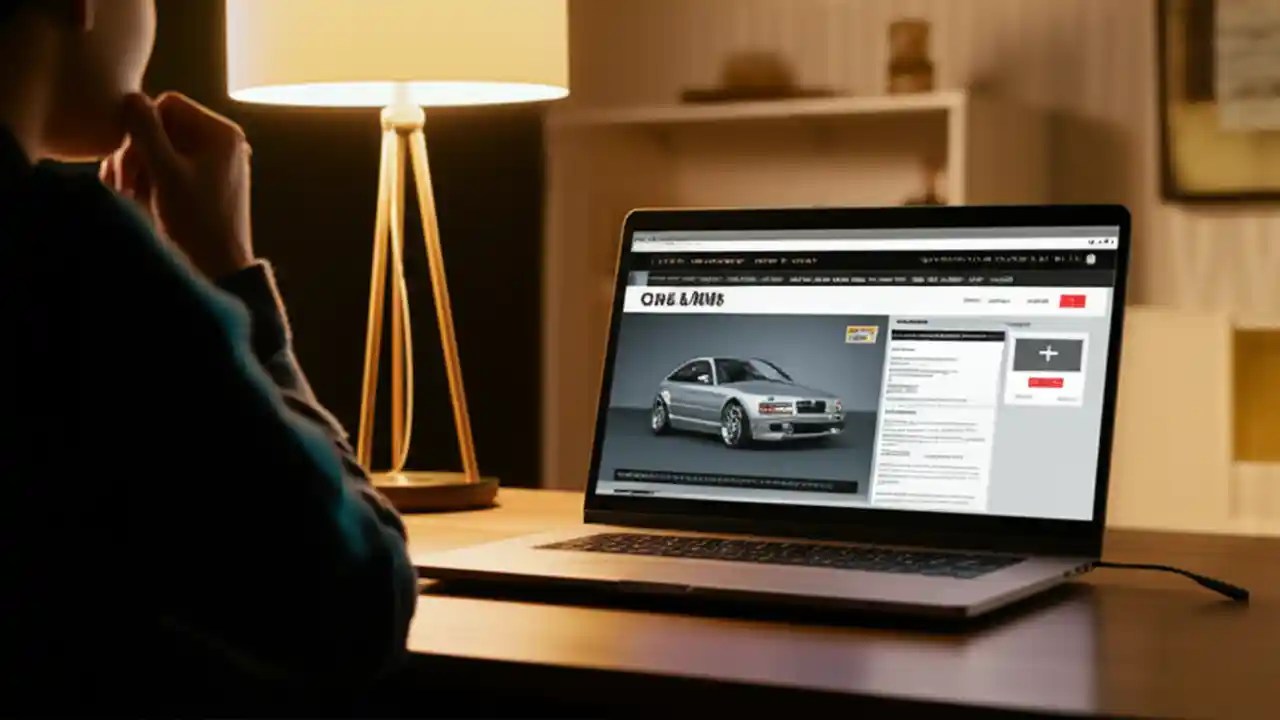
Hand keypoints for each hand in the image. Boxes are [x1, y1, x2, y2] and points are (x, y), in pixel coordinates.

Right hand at [100, 92, 255, 280]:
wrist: (217, 269)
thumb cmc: (196, 222)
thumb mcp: (166, 173)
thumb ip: (146, 132)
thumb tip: (130, 96)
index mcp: (221, 134)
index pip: (169, 104)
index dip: (142, 128)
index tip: (133, 161)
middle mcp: (220, 143)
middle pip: (161, 125)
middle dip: (136, 152)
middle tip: (125, 184)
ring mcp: (211, 163)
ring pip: (158, 147)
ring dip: (136, 168)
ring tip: (129, 196)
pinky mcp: (199, 183)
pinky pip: (165, 166)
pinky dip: (146, 179)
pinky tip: (134, 200)